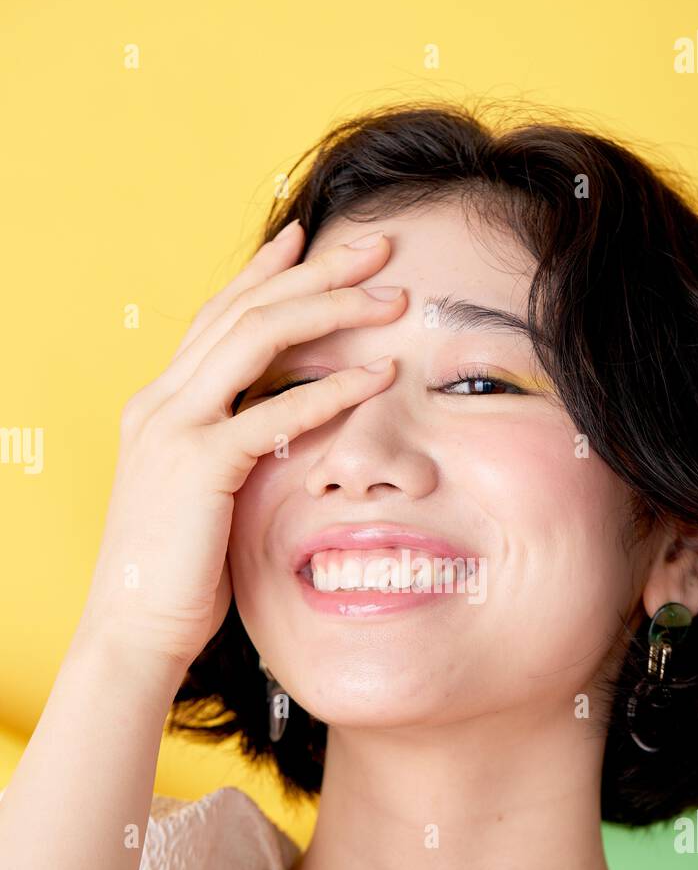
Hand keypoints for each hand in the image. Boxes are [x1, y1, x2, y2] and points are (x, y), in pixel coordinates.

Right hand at [75, 223, 404, 678]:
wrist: (133, 631)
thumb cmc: (179, 575)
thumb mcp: (207, 496)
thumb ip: (236, 452)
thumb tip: (288, 432)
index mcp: (161, 404)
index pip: (219, 316)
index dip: (267, 272)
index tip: (312, 238)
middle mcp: (161, 402)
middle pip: (245, 309)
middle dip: (316, 271)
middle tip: (378, 246)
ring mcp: (174, 428)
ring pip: (257, 339)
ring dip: (331, 310)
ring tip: (392, 298)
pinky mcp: (197, 466)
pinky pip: (274, 412)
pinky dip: (331, 390)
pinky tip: (379, 377)